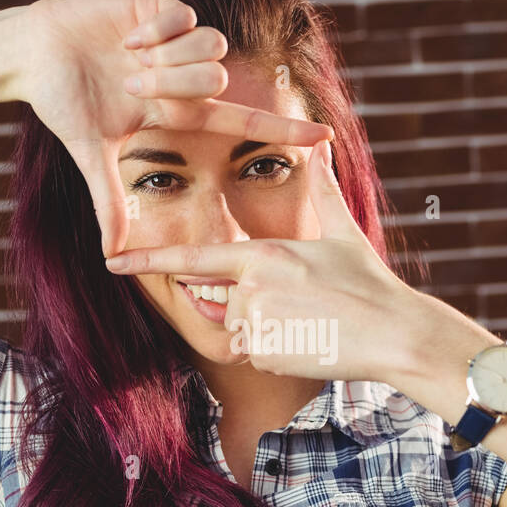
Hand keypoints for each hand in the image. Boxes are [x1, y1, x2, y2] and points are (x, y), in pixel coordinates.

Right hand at [13, 0, 333, 257]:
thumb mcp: (90, 154)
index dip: (285, 129)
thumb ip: (109, 202)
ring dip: (169, 60)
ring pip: (212, 47)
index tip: (327, 138)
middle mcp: (186, 75)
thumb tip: (111, 259)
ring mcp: (177, 41)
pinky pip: (183, 18)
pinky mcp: (161, 8)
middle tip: (135, 88)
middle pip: (221, 80)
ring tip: (131, 61)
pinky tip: (127, 36)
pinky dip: (153, 31)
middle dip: (177, 86)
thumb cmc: (62, 102)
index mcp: (180, 109)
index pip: (245, 121)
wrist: (34, 53)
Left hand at [103, 138, 429, 383]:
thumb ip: (322, 190)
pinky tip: (312, 343)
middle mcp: (251, 290)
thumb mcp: (342, 234)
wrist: (395, 334)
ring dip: (268, 330)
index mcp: (261, 255)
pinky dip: (279, 352)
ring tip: (311, 324)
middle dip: (253, 304)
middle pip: (224, 299)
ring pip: (240, 329)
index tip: (111, 262)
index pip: (191, 258)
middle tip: (302, 306)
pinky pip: (257, 355)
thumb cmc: (370, 284)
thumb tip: (321, 148)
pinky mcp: (266, 358)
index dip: (148, 262)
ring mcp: (256, 327)